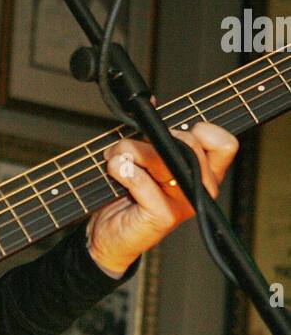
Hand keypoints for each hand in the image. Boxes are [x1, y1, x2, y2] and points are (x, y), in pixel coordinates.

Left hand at [85, 112, 239, 277]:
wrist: (108, 233)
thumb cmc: (127, 194)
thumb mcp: (143, 157)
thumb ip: (154, 132)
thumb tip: (152, 101)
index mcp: (204, 173)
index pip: (225, 143)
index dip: (201, 131)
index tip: (171, 135)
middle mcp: (199, 189)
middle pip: (188, 143)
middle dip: (149, 137)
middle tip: (129, 150)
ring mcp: (184, 204)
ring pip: (159, 157)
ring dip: (128, 152)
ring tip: (115, 161)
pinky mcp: (163, 215)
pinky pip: (139, 178)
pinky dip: (120, 170)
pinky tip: (114, 175)